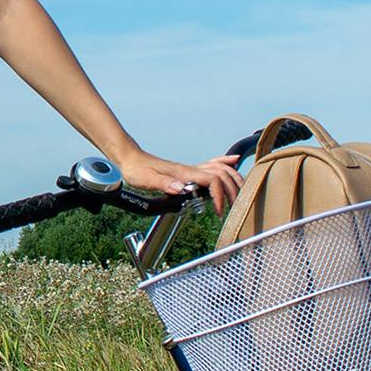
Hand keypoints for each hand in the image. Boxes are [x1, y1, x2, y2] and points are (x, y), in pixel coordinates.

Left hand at [120, 147, 243, 214]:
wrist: (130, 159)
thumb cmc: (137, 170)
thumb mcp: (147, 179)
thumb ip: (165, 183)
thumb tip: (182, 188)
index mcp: (184, 173)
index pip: (212, 180)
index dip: (220, 196)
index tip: (219, 211)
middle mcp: (191, 169)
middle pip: (223, 174)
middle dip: (232, 191)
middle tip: (234, 207)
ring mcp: (191, 169)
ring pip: (221, 168)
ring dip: (233, 179)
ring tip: (240, 193)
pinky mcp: (188, 171)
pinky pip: (212, 164)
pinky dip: (225, 163)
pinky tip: (233, 162)